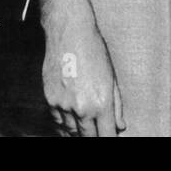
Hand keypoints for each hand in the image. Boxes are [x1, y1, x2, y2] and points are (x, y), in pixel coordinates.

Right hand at [41, 3, 124, 136]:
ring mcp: (64, 105)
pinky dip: (64, 126)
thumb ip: (117, 106)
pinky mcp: (50, 99)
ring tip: (84, 131)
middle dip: (93, 138)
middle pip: (88, 137)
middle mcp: (82, 107)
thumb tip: (120, 126)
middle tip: (97, 134)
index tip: (109, 137)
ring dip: (78, 134)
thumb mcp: (112, 78)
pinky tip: (70, 126)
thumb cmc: (94, 51)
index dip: (108, 138)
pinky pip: (57, 121)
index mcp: (102, 103)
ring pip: (70, 132)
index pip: (106, 135)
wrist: (70, 32)